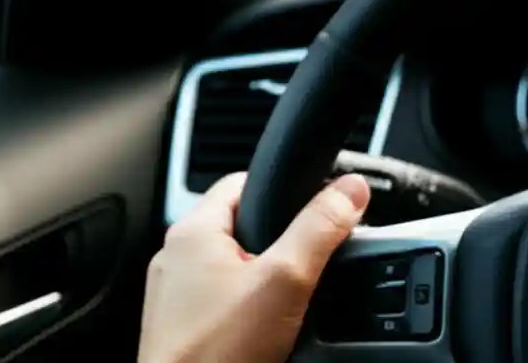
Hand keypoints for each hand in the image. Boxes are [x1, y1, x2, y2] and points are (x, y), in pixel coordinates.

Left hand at [139, 173, 370, 362]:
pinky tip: (266, 326)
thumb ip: (320, 228)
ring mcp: (176, 295)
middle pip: (246, 224)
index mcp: (192, 232)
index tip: (318, 211)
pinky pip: (225, 297)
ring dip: (266, 276)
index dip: (289, 191)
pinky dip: (249, 304)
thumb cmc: (217, 354)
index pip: (246, 181)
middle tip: (306, 266)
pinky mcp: (184, 326)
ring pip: (236, 264)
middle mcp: (176, 258)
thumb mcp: (286, 280)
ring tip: (287, 300)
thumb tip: (351, 189)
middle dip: (282, 242)